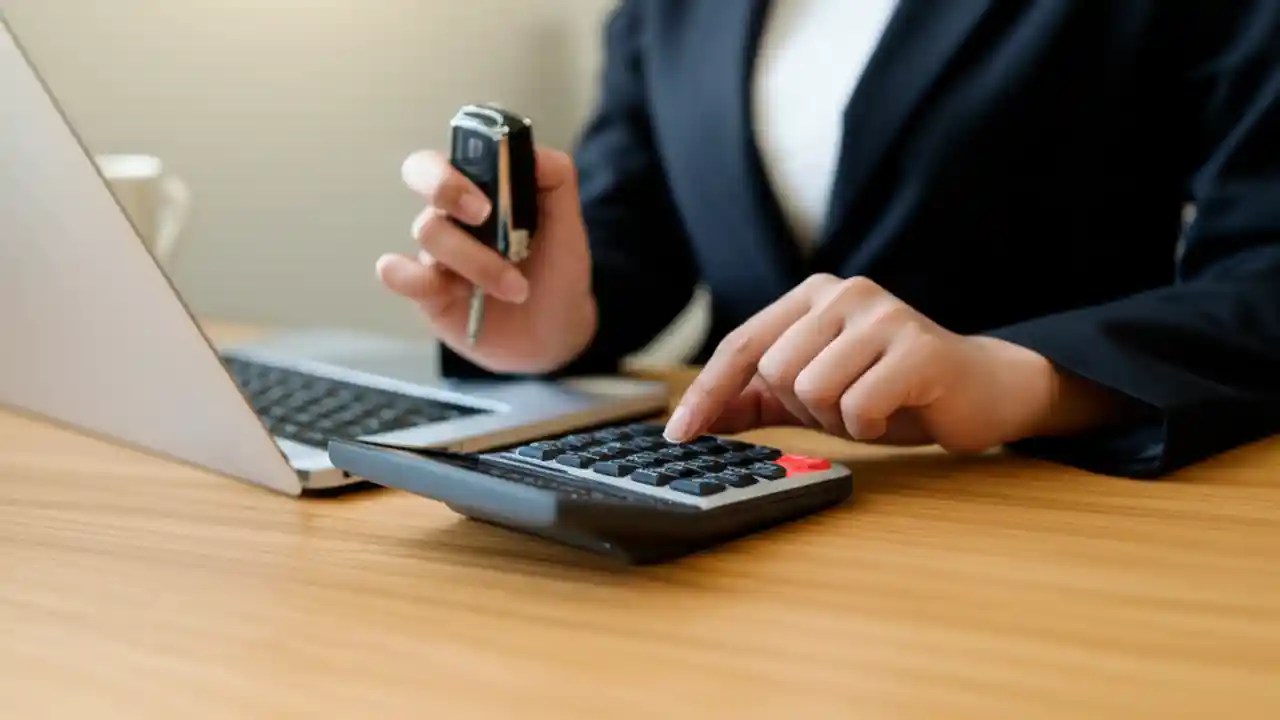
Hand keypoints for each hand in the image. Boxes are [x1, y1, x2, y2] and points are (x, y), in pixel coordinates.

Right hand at [377, 147, 596, 373]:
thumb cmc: (557, 272)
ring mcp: (437, 252)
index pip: (456, 152)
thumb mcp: (568, 225)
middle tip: (484, 216)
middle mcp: (452, 213)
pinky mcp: (427, 291)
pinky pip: (399, 274)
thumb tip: (533, 152)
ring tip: (517, 288)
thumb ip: (557, 180)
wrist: (556, 332)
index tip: (490, 198)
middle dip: (446, 187)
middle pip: (421, 174)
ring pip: (430, 233)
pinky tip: (448, 290)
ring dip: (477, 261)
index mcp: (482, 188)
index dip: (462, 165)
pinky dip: (410, 277)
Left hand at [663, 274, 1122, 449]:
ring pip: (812, 389)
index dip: (706, 392)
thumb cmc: (890, 389)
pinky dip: (870, 424)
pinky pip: (857, 406)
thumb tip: (695, 420)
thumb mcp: (813, 393)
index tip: (678, 434)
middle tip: (846, 402)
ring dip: (838, 417)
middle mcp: (844, 292)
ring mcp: (882, 315)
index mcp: (813, 294)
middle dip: (803, 406)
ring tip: (873, 403)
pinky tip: (897, 410)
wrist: (979, 390)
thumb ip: (755, 400)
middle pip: (775, 371)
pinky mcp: (917, 347)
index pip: (741, 345)